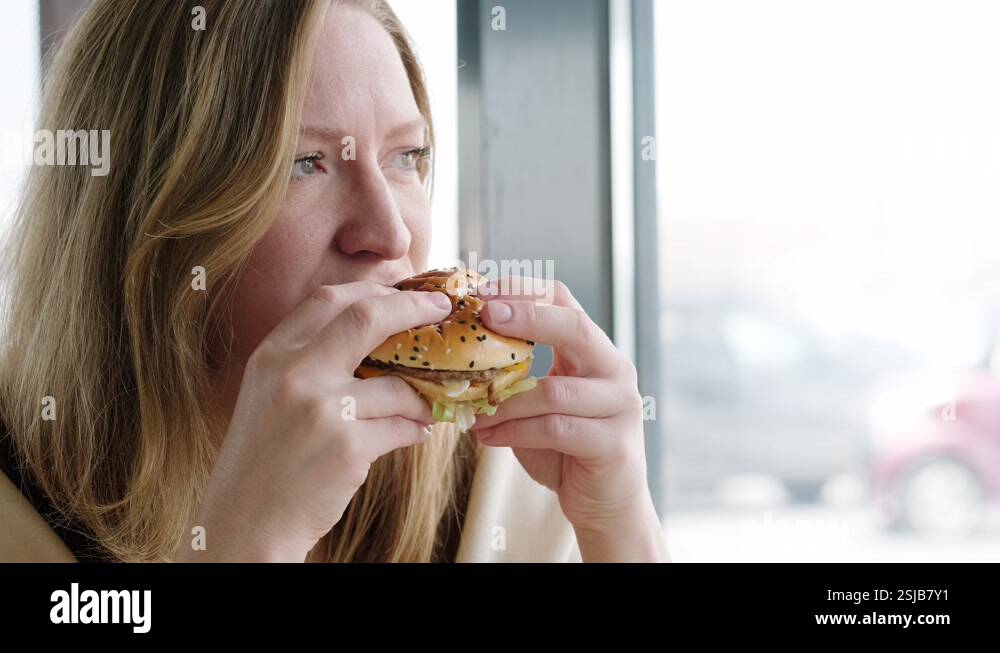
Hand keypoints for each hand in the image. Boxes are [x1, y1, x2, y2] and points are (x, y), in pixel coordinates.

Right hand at [177, 281, 452, 561]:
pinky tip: (415, 434)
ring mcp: (321, 409)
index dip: (375, 291)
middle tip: (442, 311)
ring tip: (426, 406)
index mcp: (273, 355)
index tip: (406, 294)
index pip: (329, 298)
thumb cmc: (265, 459)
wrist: (244, 523)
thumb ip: (310, 359)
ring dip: (422, 395)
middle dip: (413, 308)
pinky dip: (415, 429)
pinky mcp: (346, 447)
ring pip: (398, 384)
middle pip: (367, 316)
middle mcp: (294, 373)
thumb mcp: (271, 394)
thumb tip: (378, 330)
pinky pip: (402, 426)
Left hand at [472, 277, 667, 560]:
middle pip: (574, 328)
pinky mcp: (612, 444)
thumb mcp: (539, 402)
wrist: (606, 502)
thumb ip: (516, 375)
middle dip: (528, 318)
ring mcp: (619, 406)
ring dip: (505, 401)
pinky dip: (515, 431)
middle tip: (486, 315)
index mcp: (593, 351)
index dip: (524, 290)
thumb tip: (458, 351)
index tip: (482, 291)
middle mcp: (614, 370)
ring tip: (472, 410)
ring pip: (554, 391)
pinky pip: (556, 429)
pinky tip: (487, 436)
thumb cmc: (565, 448)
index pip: (564, 301)